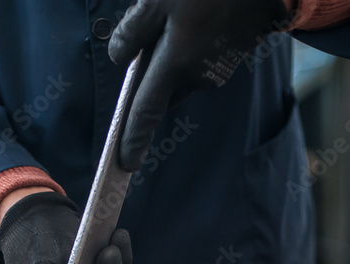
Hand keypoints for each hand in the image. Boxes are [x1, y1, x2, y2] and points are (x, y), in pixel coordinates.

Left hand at [109, 0, 290, 169]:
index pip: (146, 112)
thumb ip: (132, 32)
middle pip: (163, 91)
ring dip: (170, 57)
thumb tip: (119, 57)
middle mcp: (197, 77)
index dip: (133, 138)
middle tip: (147, 39)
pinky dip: (189, 47)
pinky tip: (194, 17)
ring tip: (174, 17)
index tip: (127, 162)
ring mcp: (217, 70)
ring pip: (180, 73)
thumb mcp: (157, 0)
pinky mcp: (230, 59)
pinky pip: (198, 61)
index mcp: (174, 65)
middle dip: (151, 79)